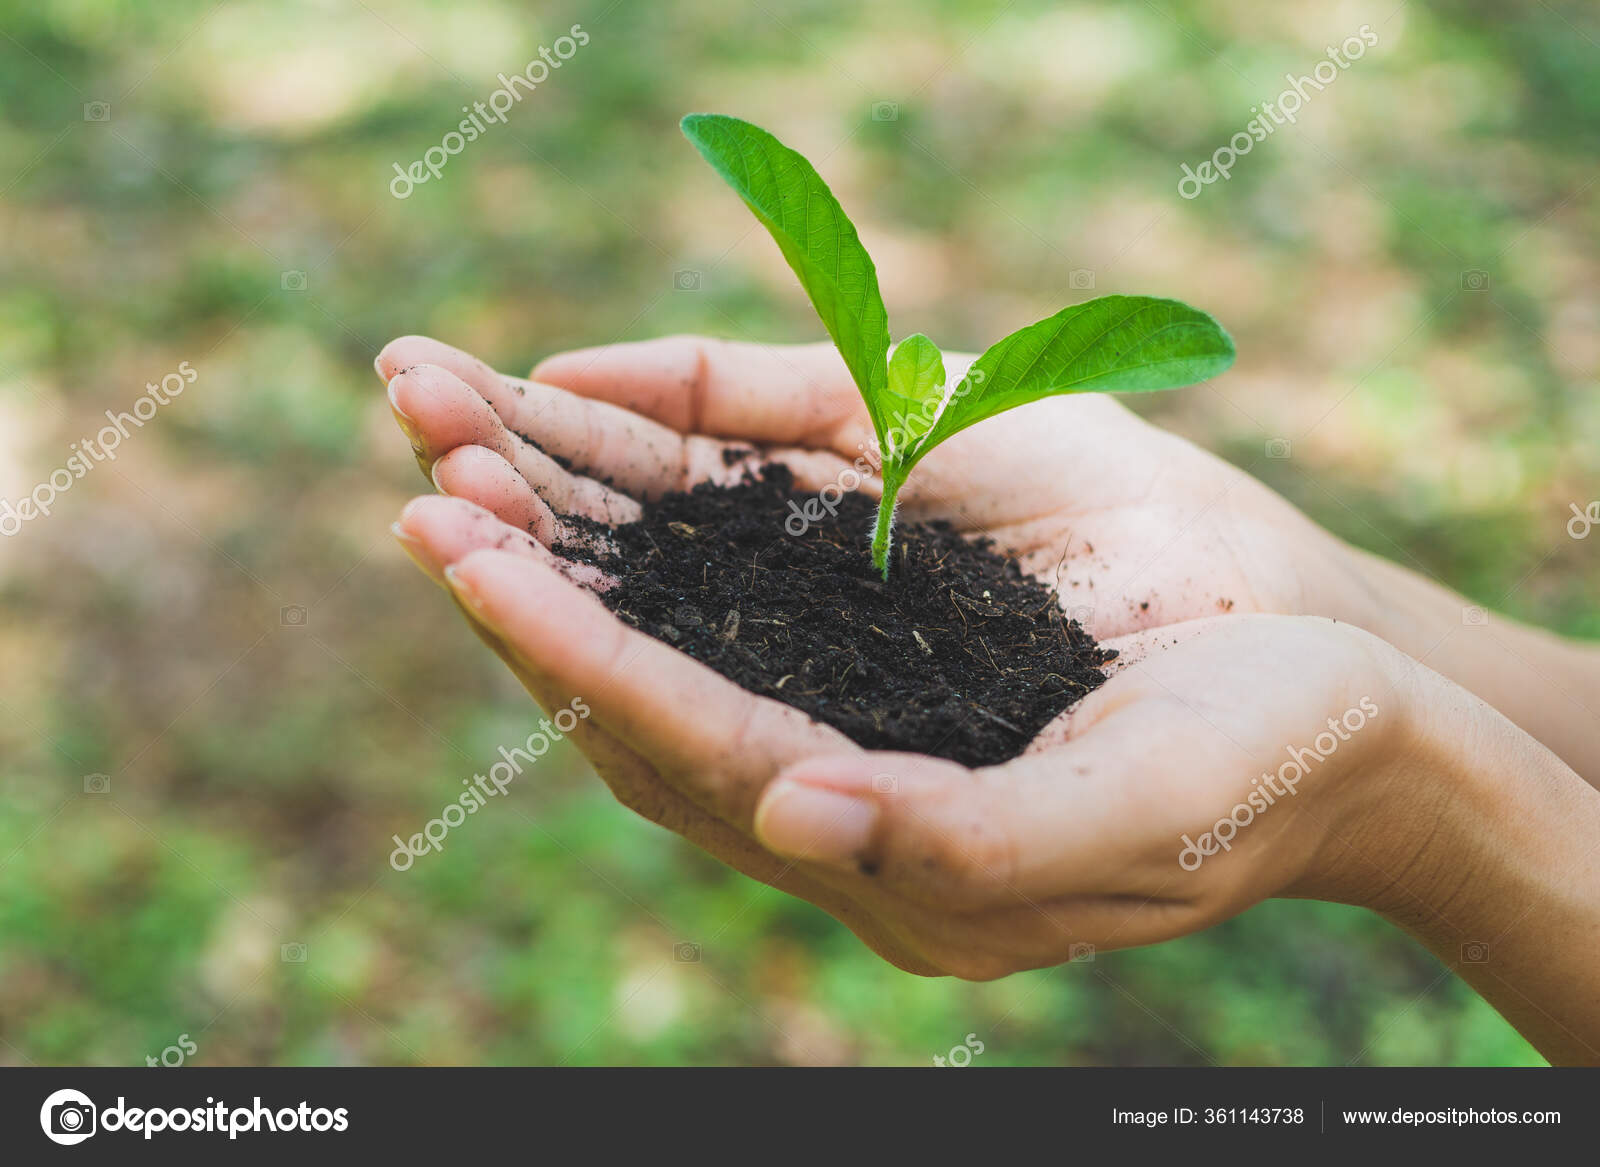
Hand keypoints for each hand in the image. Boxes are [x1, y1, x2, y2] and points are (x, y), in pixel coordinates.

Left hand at [375, 333, 1599, 792]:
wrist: (1341, 692)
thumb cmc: (1261, 765)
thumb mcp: (1141, 815)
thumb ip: (970, 836)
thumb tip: (792, 817)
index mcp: (877, 835)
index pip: (689, 740)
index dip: (573, 651)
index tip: (465, 559)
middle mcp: (836, 745)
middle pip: (640, 666)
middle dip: (524, 570)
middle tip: (415, 474)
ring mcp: (855, 658)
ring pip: (671, 587)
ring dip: (560, 497)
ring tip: (440, 407)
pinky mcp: (890, 579)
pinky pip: (743, 522)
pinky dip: (654, 458)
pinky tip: (575, 401)